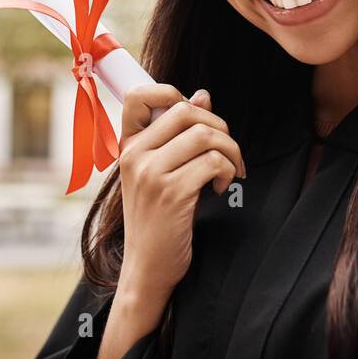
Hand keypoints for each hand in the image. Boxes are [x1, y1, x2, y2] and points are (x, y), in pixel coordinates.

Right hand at [115, 83, 245, 300]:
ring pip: (204, 135)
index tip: (194, 112)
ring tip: (229, 170)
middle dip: (218, 125)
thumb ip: (177, 134)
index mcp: (127, 146)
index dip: (171, 91)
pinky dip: (226, 171)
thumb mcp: (158, 172)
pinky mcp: (171, 194)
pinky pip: (212, 162)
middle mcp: (134, 155)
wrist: (146, 267)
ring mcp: (150, 174)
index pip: (138, 95)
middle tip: (226, 150)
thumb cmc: (156, 218)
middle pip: (185, 110)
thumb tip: (202, 94)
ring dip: (229, 150)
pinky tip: (219, 188)